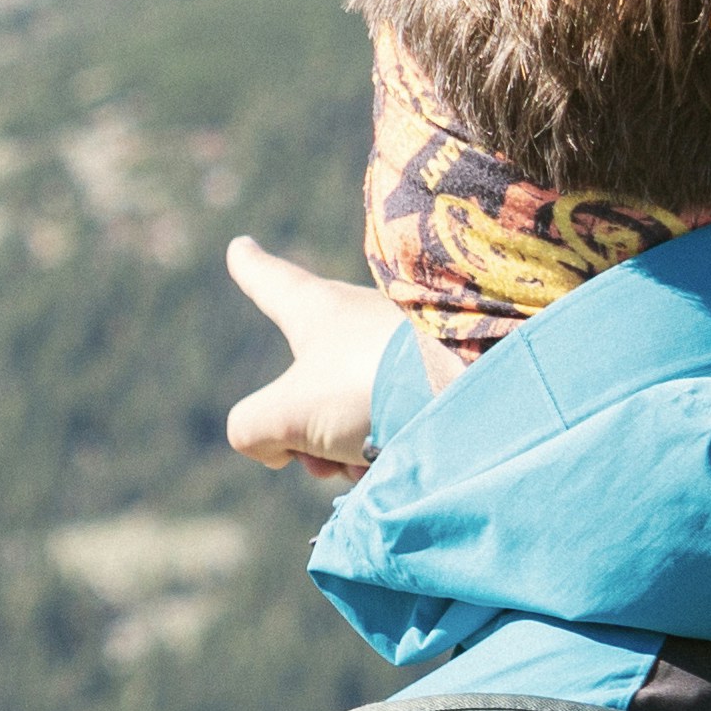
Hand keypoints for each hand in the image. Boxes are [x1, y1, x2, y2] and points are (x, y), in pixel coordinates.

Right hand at [221, 236, 408, 484]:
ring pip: (346, 413)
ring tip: (363, 460)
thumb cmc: (370, 386)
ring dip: (342, 450)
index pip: (270, 282)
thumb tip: (276, 446)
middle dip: (301, 430)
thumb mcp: (287, 413)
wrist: (470, 396)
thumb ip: (252, 427)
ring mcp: (397, 352)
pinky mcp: (431, 384)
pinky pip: (388, 425)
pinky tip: (396, 464)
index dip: (250, 267)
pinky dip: (381, 451)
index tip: (241, 247)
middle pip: (306, 379)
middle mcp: (358, 321)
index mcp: (317, 309)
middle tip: (310, 454)